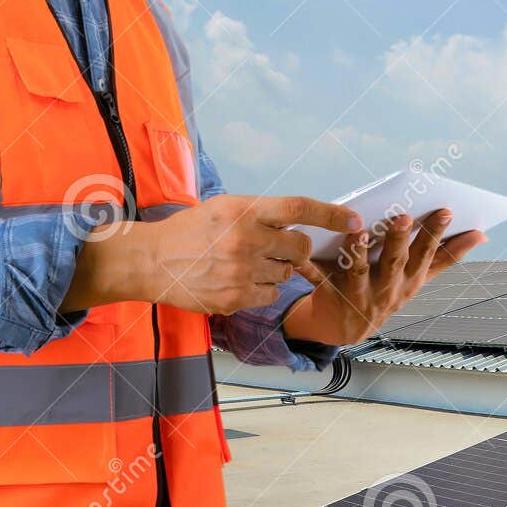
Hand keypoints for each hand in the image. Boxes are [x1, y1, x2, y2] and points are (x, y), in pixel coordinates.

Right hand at [64, 194, 361, 313]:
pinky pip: (270, 295)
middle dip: (297, 250)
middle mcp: (245, 239)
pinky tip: (237, 281)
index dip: (332, 215)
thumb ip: (262, 216)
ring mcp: (241, 271)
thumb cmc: (191, 231)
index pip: (299, 209)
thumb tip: (301, 226)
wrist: (151, 261)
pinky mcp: (236, 297)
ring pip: (286, 274)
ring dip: (275, 270)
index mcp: (244, 210)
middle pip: (300, 247)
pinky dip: (261, 290)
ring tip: (244, 264)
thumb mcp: (225, 209)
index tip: (356, 220)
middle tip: (276, 249)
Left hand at [283, 208, 485, 345]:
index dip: (437, 236)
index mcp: (410, 281)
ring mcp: (358, 295)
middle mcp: (387, 290)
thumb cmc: (385, 292)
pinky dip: (309, 266)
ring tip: (359, 233)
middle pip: (395, 263)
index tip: (445, 212)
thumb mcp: (418, 278)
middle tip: (403, 217)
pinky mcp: (329, 295)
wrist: (345, 329)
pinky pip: (318, 279)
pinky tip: (303, 251)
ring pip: (359, 272)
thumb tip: (482, 234)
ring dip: (359, 253)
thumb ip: (446, 256)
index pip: (427, 256)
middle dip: (401, 241)